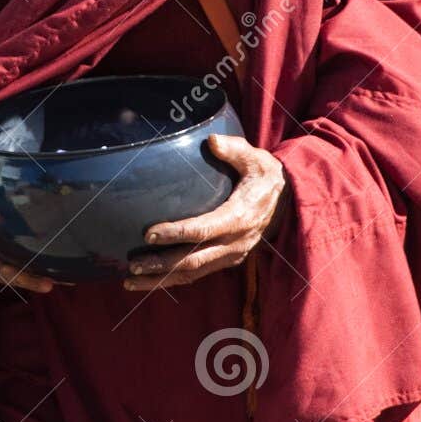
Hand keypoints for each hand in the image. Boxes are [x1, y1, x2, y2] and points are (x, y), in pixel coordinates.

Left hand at [123, 134, 285, 291]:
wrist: (291, 203)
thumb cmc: (267, 177)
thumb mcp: (256, 159)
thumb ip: (235, 149)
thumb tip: (211, 141)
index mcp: (239, 218)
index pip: (203, 230)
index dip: (176, 233)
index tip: (149, 233)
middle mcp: (235, 243)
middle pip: (193, 260)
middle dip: (161, 265)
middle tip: (132, 264)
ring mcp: (231, 255)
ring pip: (193, 274)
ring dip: (161, 280)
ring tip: (130, 280)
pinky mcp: (227, 260)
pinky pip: (197, 274)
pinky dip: (172, 280)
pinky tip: (148, 280)